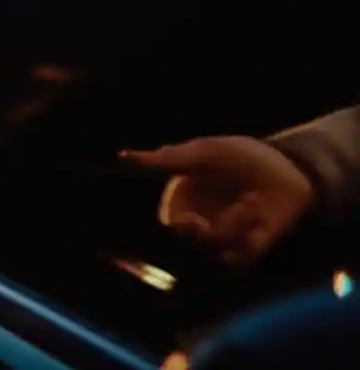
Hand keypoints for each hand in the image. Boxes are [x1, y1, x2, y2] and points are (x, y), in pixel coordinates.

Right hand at [120, 136, 314, 267]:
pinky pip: (238, 259)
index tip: (194, 223)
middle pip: (189, 244)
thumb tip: (122, 157)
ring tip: (255, 203)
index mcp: (180, 201)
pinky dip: (249, 241)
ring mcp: (221, 240)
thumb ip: (167, 159)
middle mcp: (196, 223)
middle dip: (211, 229)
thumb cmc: (242, 157)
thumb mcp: (205, 153)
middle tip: (240, 209)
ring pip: (214, 251)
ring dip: (236, 227)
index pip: (168, 224)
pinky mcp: (245, 252)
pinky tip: (261, 219)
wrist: (290, 171)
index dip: (179, 226)